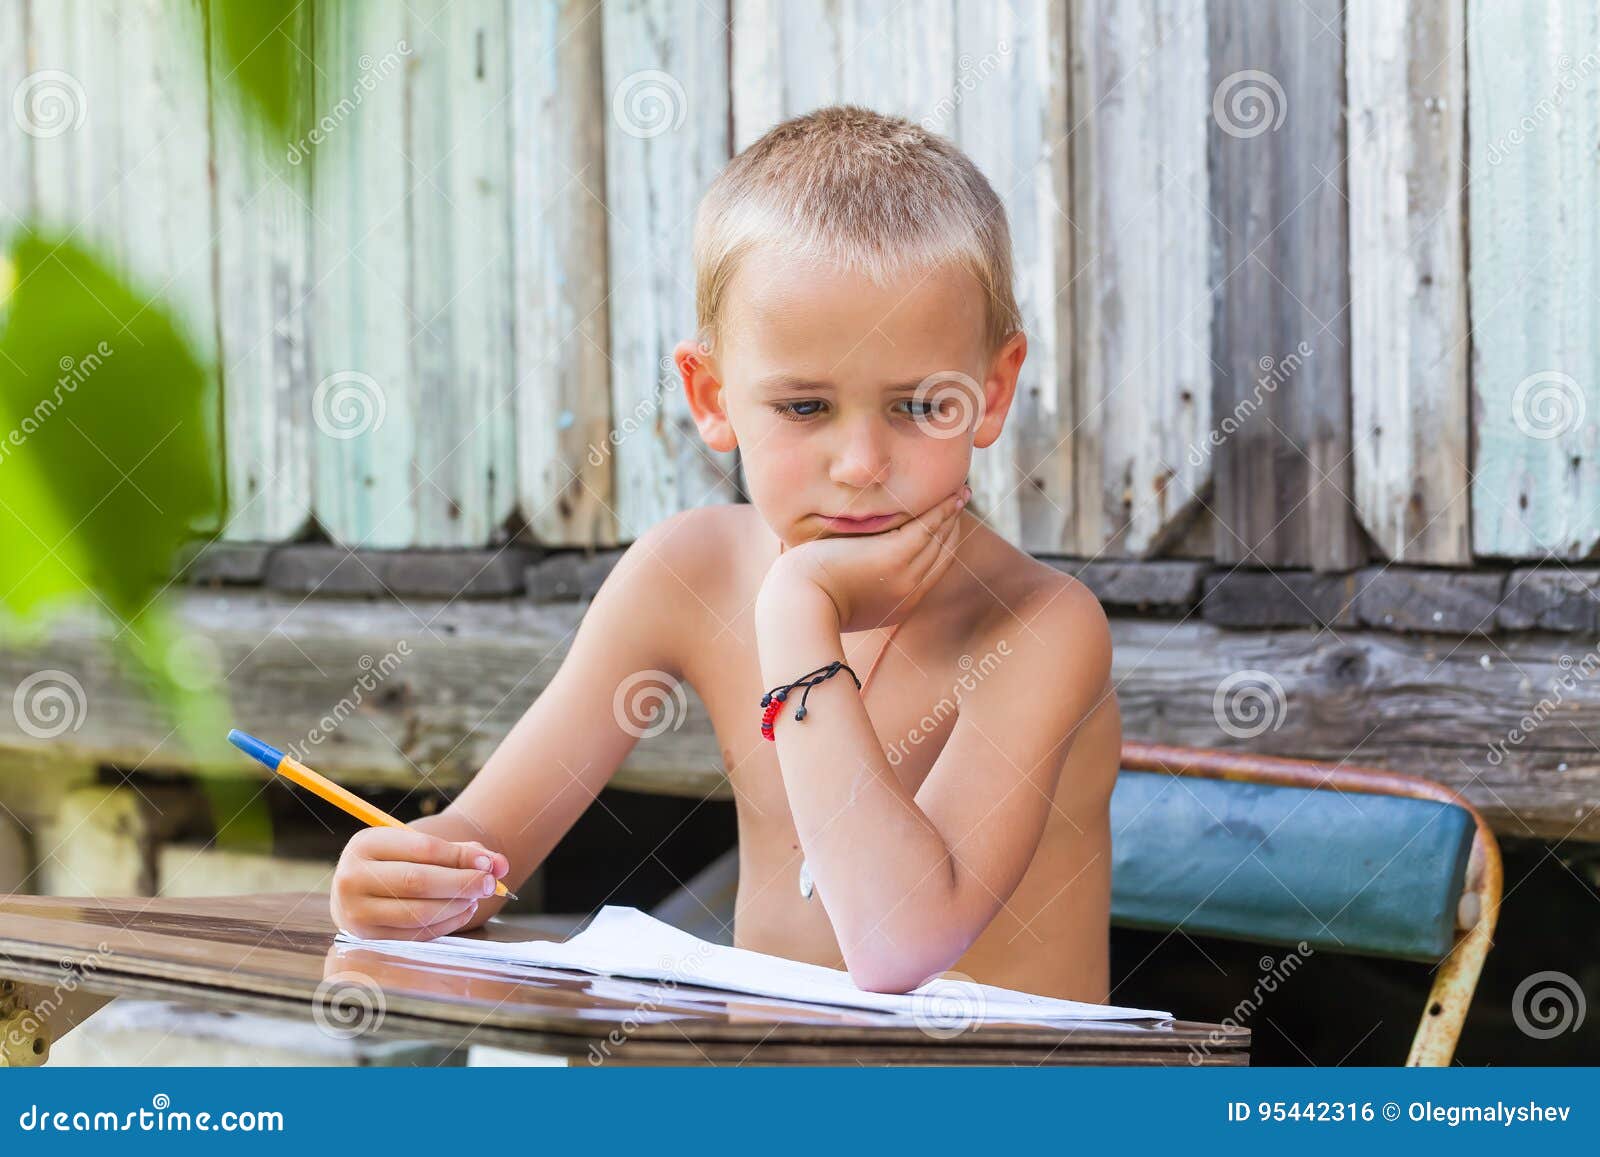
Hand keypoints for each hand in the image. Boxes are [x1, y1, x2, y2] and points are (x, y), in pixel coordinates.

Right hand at [330, 827, 509, 939]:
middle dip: (462, 883)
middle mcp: (352, 878)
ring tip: (476, 897)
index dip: (460, 857)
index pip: (422, 849)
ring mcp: (356, 912)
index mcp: (365, 844)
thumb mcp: (420, 846)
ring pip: (417, 913)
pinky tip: (464, 910)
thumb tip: (500, 865)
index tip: (489, 864)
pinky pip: (415, 934)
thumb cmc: (398, 861)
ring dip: (456, 906)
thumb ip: (462, 852)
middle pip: (418, 882)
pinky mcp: (367, 937)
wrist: (360, 886)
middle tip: (490, 884)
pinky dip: (447, 924)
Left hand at [764, 484, 969, 632]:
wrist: (799, 605)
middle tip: (960, 499)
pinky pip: (927, 526)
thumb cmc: (807, 597)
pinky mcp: (894, 556)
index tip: (949, 522)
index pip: (932, 569)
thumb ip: (858, 582)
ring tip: (960, 490)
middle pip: (942, 552)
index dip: (944, 542)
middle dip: (953, 524)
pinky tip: (946, 493)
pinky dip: (940, 509)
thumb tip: (853, 566)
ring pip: (938, 538)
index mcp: (899, 604)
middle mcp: (909, 592)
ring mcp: (904, 575)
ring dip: (951, 512)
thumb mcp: (841, 595)